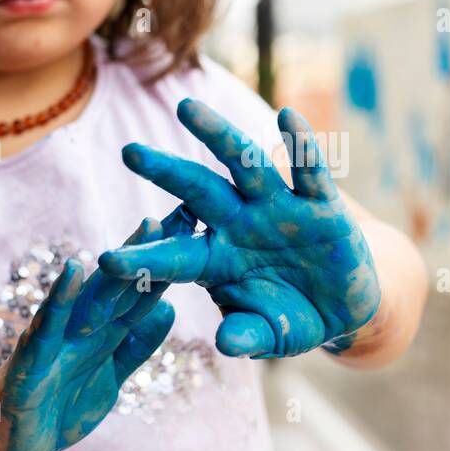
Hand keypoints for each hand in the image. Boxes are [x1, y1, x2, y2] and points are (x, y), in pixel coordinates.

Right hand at [0, 209, 189, 450]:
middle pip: (122, 285)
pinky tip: (73, 272)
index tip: (199, 231)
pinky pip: (45, 328)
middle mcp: (80, 329)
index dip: (170, 265)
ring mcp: (54, 342)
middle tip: (187, 212)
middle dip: (153, 252)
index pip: (141, 293)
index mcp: (102, 334)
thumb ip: (135, 347)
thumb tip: (168, 306)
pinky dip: (59, 301)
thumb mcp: (108, 380)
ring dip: (118, 264)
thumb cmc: (54, 411)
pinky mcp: (27, 363)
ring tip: (144, 231)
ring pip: (91, 298)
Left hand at [97, 99, 381, 358]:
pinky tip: (287, 117)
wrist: (343, 308)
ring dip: (218, 137)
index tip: (106, 260)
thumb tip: (226, 341)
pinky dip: (301, 146)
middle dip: (166, 171)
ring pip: (246, 166)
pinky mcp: (322, 205)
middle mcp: (241, 224)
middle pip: (199, 191)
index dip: (144, 258)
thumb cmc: (292, 318)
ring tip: (187, 108)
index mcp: (218, 258)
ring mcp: (280, 209)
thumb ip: (248, 335)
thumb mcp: (270, 334)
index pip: (175, 255)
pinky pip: (310, 172)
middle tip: (129, 151)